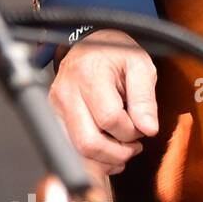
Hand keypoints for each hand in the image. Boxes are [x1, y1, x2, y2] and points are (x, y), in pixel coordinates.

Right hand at [48, 28, 158, 175]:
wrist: (91, 41)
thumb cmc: (116, 52)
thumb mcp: (140, 65)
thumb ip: (145, 98)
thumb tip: (148, 129)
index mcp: (89, 74)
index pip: (109, 119)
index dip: (131, 131)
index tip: (142, 128)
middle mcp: (67, 91)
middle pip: (88, 142)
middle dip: (116, 153)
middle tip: (134, 146)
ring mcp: (56, 106)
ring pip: (76, 151)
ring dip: (104, 160)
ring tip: (123, 150)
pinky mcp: (53, 117)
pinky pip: (70, 149)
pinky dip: (91, 159)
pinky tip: (108, 153)